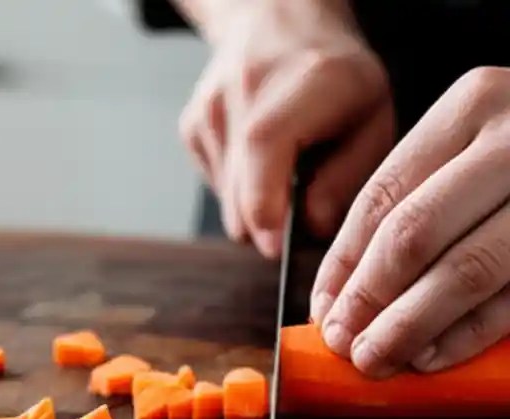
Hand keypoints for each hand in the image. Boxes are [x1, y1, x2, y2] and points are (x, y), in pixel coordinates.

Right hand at [177, 0, 393, 256]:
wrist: (277, 26)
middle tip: (302, 207)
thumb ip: (347, 177)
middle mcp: (246, 89)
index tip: (277, 247)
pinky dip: (240, 186)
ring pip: (226, 196)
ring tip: (286, 168)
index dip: (266, 208)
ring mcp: (211, 108)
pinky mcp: (192, 126)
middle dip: (269, 220)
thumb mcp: (372, 120)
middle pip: (240, 188)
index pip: (265, 148)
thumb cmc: (337, 80)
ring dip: (256, 203)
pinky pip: (215, 184)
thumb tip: (309, 227)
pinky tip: (259, 157)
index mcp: (305, 83)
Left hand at [310, 67, 509, 376]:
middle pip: (414, 234)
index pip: (383, 195)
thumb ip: (416, 199)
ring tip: (377, 359)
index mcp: (474, 104)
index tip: (323, 307)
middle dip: (368, 298)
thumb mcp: (476, 143)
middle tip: (342, 343)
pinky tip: (432, 356)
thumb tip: (340, 293)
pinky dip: (468, 332)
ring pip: (465, 270)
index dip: (343, 261)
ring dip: (410, 325)